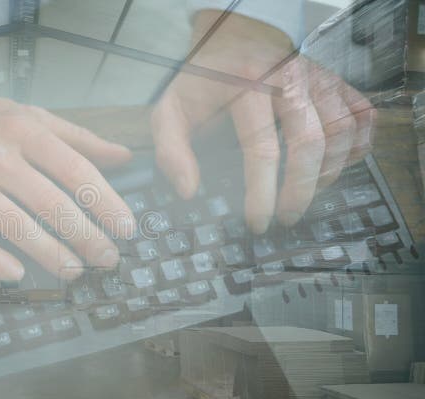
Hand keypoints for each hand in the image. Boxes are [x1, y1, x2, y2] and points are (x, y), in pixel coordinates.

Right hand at [0, 96, 135, 280]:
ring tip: (74, 272)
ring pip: (15, 226)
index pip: (75, 169)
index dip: (106, 202)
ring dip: (51, 254)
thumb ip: (74, 136)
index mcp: (20, 128)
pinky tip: (17, 275)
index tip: (127, 228)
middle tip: (108, 260)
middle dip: (86, 237)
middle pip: (51, 203)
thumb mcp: (21, 114)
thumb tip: (123, 156)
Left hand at [150, 11, 374, 232]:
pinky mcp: (335, 81)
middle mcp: (289, 77)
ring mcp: (318, 77)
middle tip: (287, 218)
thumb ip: (171, 151)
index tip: (258, 222)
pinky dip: (356, 146)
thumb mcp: (169, 112)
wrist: (228, 42)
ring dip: (328, 171)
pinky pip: (362, 116)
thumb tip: (189, 190)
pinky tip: (332, 166)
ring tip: (305, 194)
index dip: (262, 193)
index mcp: (246, 83)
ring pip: (343, 131)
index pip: (262, 148)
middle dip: (300, 189)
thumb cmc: (200, 84)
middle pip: (310, 142)